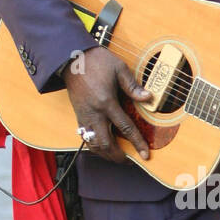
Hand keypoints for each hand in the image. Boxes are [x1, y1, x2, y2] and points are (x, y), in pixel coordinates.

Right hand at [62, 47, 151, 163]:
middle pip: (106, 143)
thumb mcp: (119, 69)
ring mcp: (84, 116)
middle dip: (117, 156)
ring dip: (105, 154)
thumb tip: (149, 98)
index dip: (137, 143)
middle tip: (128, 161)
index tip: (145, 155)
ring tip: (116, 156)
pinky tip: (102, 147)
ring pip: (93, 144)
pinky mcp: (78, 115)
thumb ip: (133, 86)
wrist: (71, 58)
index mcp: (107, 102)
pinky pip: (85, 137)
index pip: (125, 128)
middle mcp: (94, 113)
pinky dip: (94, 146)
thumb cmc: (96, 61)